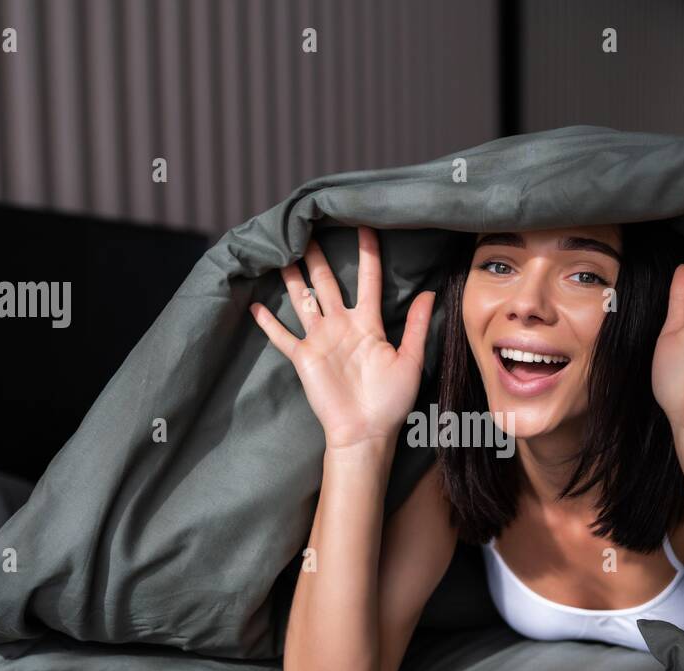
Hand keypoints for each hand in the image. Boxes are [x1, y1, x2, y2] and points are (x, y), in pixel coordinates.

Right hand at [251, 226, 435, 450]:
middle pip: (328, 282)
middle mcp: (342, 326)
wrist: (366, 432)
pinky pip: (282, 337)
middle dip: (318, 256)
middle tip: (309, 227)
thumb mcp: (410, 360)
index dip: (367, 254)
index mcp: (368, 324)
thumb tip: (429, 293)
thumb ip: (415, 326)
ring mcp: (320, 340)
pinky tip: (254, 306)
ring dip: (293, 277)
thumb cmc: (391, 401)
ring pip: (303, 300)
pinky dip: (268, 323)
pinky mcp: (303, 358)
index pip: (368, 280)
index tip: (365, 226)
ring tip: (281, 251)